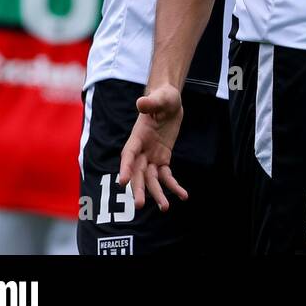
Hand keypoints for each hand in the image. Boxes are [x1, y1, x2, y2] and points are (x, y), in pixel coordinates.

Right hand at [118, 84, 188, 211]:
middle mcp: (141, 150)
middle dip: (138, 188)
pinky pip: (167, 175)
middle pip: (137, 172)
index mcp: (137, 137)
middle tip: (140, 205)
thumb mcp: (160, 98)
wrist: (169, 101)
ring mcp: (151, 156)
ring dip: (157, 193)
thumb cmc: (163, 98)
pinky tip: (183, 196)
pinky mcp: (163, 159)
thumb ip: (151, 103)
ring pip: (151, 179)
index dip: (125, 167)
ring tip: (165, 208)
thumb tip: (141, 102)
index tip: (123, 182)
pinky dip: (173, 186)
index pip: (129, 154)